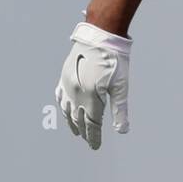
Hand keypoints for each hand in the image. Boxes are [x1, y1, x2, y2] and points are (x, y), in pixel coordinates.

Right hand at [56, 22, 130, 149]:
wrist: (100, 34)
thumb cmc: (114, 59)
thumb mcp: (121, 86)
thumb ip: (120, 110)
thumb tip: (122, 130)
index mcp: (91, 96)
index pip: (91, 123)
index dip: (93, 137)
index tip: (95, 146)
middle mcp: (76, 92)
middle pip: (78, 118)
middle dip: (84, 131)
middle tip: (89, 140)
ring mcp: (67, 83)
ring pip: (67, 109)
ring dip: (71, 121)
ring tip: (76, 131)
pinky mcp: (64, 74)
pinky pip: (60, 95)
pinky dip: (63, 105)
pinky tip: (65, 110)